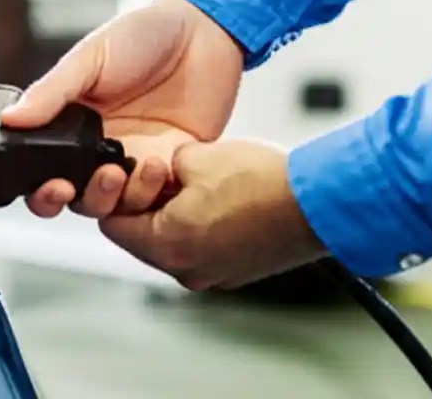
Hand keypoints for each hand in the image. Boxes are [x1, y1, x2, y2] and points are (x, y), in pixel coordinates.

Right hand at [0, 0, 243, 218]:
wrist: (208, 31)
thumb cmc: (145, 33)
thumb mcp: (91, 56)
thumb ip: (52, 91)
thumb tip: (10, 119)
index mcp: (66, 120)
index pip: (29, 162)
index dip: (10, 186)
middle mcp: (92, 146)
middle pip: (61, 194)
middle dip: (54, 200)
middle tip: (62, 187)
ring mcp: (129, 160)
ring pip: (103, 204)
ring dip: (103, 198)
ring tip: (116, 171)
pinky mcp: (167, 168)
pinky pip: (149, 199)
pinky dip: (147, 194)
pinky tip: (155, 166)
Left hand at [100, 139, 326, 290]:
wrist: (319, 204)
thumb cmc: (262, 183)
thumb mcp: (195, 155)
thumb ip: (164, 166)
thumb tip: (164, 172)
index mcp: (167, 245)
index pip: (112, 226)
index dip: (117, 195)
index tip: (130, 175)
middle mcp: (186, 270)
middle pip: (142, 238)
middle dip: (149, 204)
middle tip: (169, 175)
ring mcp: (213, 276)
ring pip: (174, 244)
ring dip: (176, 215)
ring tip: (201, 184)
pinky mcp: (235, 273)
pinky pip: (203, 250)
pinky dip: (202, 227)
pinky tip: (223, 199)